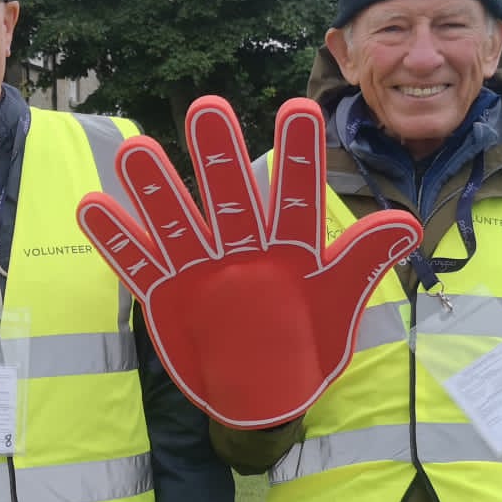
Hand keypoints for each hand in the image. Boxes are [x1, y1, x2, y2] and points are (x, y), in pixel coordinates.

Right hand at [77, 97, 422, 427]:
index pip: (296, 195)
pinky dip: (116, 241)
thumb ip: (362, 261)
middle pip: (230, 196)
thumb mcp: (340, 303)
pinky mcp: (168, 293)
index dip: (299, 156)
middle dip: (220, 157)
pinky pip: (138, 265)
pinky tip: (93, 208)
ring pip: (176, 222)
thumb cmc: (306, 339)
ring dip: (156, 190)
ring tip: (135, 151)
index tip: (299, 109)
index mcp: (289, 246)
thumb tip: (407, 224)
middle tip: (208, 108)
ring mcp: (201, 267)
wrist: (266, 393)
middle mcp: (242, 246)